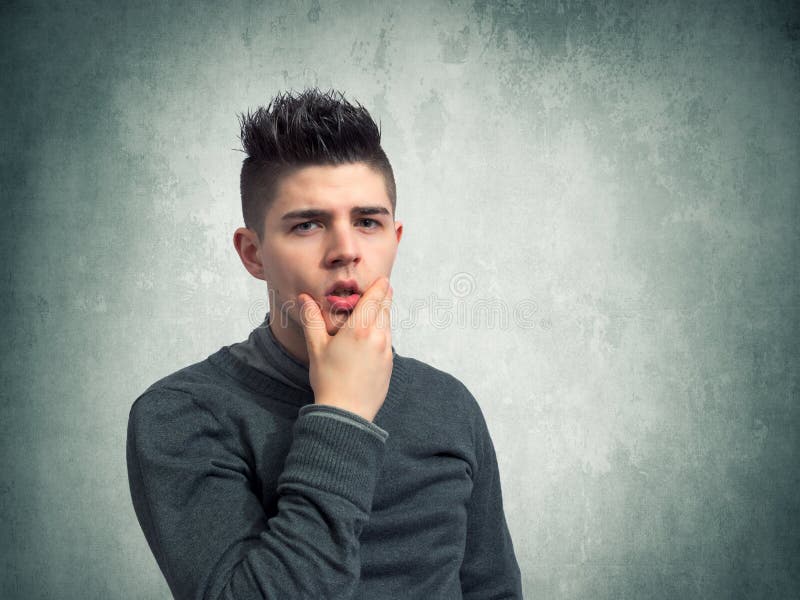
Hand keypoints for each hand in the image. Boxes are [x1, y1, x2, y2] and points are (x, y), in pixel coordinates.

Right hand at [297, 276, 393, 422]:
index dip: (379, 285)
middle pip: (386, 308)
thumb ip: (312, 319)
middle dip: (382, 297)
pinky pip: (388, 340)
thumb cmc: (328, 379)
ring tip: (372, 311)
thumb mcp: (317, 347)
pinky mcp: (389, 364)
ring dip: (382, 314)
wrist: (346, 413)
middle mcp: (379, 336)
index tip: (379, 278)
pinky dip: (382, 332)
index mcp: (361, 328)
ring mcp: (386, 351)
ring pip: (388, 324)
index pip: (377, 297)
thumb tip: (304, 298)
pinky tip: (370, 337)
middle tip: (378, 289)